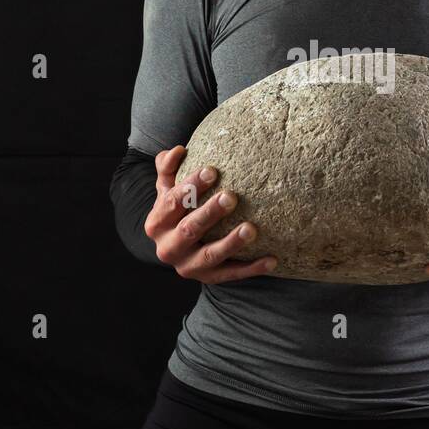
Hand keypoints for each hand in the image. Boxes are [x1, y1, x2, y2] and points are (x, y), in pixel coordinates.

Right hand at [144, 145, 278, 283]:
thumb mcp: (167, 190)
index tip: (213, 170)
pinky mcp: (209, 279)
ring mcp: (188, 266)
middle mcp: (168, 248)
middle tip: (231, 196)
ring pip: (210, 255)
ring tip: (252, 228)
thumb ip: (168, 169)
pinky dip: (252, 268)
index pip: (172, 203)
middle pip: (189, 230)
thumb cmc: (177, 211)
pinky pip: (232, 274)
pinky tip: (272, 259)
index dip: (191, 187)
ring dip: (231, 243)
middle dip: (210, 213)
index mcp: (157, 224)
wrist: (177, 249)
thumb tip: (178, 150)